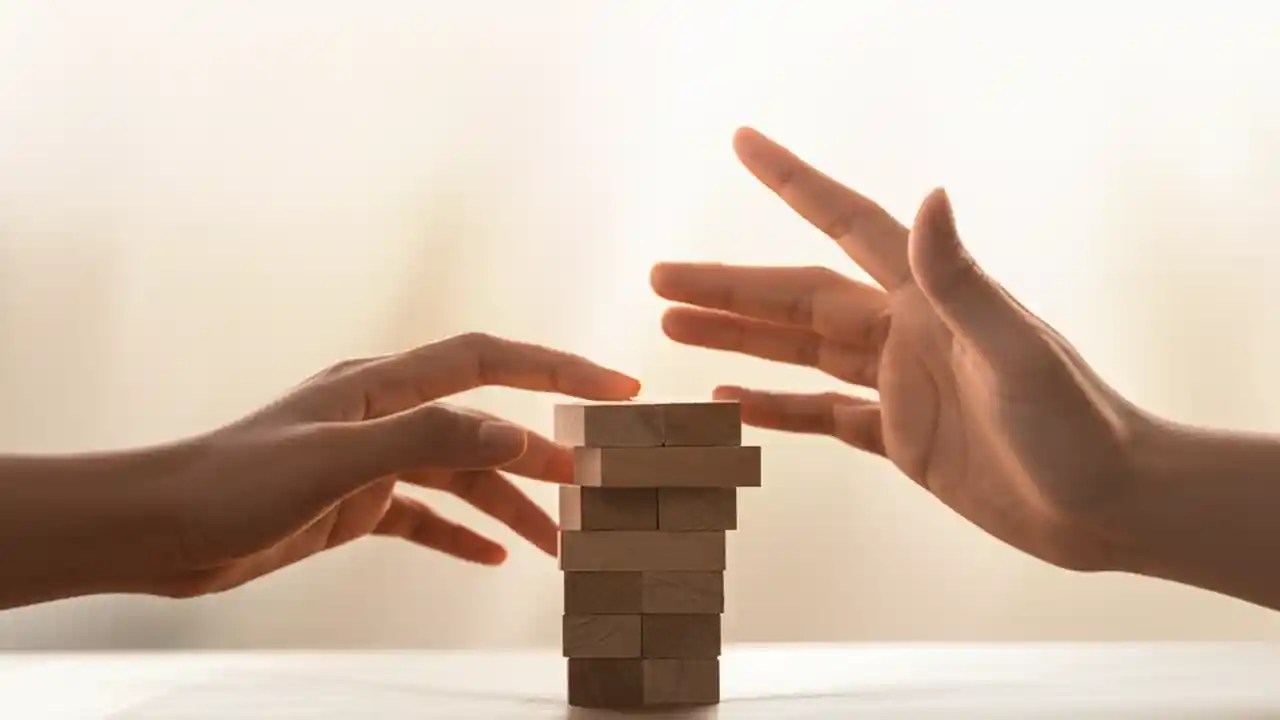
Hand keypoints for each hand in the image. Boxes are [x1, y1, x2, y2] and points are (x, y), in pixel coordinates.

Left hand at [149, 333, 638, 596]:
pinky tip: (493, 558)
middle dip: (545, 450)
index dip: (556, 367)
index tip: (616, 385)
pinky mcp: (354, 505)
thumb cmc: (232, 484)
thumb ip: (426, 439)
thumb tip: (516, 432)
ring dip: (511, 505)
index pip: (488, 361)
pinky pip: (427, 517)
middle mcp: (383, 415)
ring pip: (462, 477)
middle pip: (486, 425)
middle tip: (599, 482)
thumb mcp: (336, 461)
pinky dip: (463, 535)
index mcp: (381, 385)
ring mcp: (370, 461)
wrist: (158, 530)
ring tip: (559, 541)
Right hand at [652, 128, 1147, 571]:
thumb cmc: (1077, 427)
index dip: (793, 182)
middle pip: (797, 298)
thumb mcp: (1016, 352)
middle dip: (728, 287)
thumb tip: (928, 196)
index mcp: (928, 299)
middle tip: (660, 279)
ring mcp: (900, 386)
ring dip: (740, 339)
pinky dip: (776, 407)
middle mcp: (906, 332)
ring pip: (800, 352)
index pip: (847, 224)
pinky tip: (733, 398)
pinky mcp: (903, 438)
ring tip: (674, 327)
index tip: (744, 143)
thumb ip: (962, 280)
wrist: (1107, 505)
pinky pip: (823, 415)